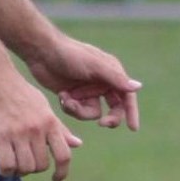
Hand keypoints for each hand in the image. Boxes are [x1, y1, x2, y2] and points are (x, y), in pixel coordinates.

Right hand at [0, 68, 84, 180]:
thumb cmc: (19, 92)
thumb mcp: (43, 107)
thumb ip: (59, 128)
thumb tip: (78, 144)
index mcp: (49, 121)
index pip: (64, 154)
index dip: (62, 172)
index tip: (56, 179)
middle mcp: (36, 128)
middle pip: (42, 164)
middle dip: (35, 167)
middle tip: (26, 160)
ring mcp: (18, 133)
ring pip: (26, 167)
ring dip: (20, 169)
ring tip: (14, 160)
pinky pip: (7, 166)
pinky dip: (6, 171)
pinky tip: (4, 165)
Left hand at [27, 37, 142, 131]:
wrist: (41, 52)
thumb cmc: (70, 55)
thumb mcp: (94, 66)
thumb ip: (115, 78)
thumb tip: (138, 87)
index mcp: (111, 72)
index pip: (126, 95)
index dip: (131, 111)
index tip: (133, 128)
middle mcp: (102, 82)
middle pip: (114, 108)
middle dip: (108, 117)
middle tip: (102, 123)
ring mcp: (88, 90)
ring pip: (93, 112)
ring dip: (80, 109)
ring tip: (67, 98)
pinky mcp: (74, 96)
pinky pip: (78, 111)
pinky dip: (70, 106)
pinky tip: (61, 95)